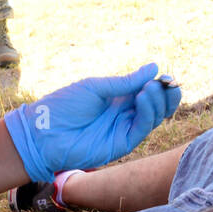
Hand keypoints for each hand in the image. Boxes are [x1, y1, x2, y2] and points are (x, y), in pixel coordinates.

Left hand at [3, 63, 180, 181]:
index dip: (159, 85)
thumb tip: (154, 68)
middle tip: (167, 82)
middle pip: (157, 106)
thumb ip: (126, 82)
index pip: (147, 91)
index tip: (165, 76)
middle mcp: (125, 114)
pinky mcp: (124, 143)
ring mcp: (125, 129)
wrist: (46, 133)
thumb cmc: (65, 107)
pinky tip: (144, 97)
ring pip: (154, 117)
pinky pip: (143, 127)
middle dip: (166, 94)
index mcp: (118, 98)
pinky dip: (148, 112)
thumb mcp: (97, 87)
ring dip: (158, 101)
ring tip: (151, 88)